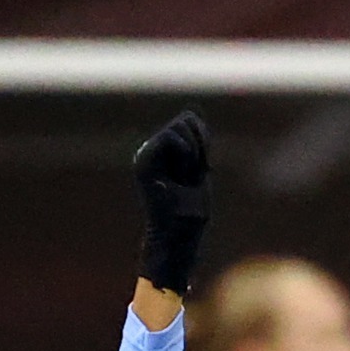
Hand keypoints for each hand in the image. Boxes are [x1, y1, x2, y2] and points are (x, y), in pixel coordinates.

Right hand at [132, 111, 212, 294]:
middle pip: (186, 118)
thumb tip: (193, 113)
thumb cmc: (190, 212)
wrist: (179, 237)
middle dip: (201, 144)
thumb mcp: (198, 170)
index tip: (205, 167)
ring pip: (181, 124)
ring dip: (195, 152)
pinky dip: (187, 153)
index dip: (204, 137)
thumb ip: (195, 144)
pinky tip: (183, 175)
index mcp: (163, 152)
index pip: (190, 119)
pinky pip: (171, 136)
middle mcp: (151, 150)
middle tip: (195, 173)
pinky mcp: (144, 162)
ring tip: (186, 177)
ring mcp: (146, 155)